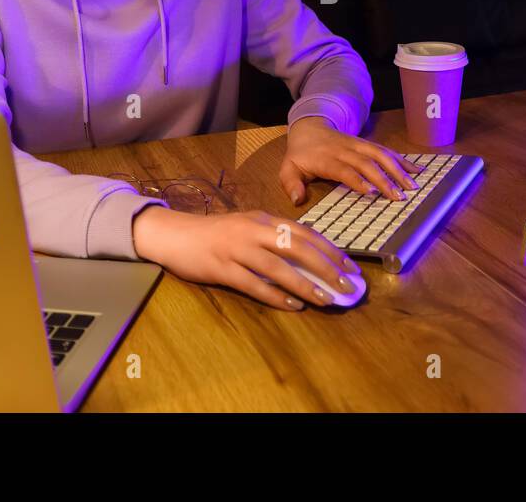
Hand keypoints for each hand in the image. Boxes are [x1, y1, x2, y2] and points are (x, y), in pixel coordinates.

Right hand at [132, 205, 362, 310]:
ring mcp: (237, 249)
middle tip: (346, 285)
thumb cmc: (216, 233)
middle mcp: (253, 231)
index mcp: (263, 220)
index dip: (330, 250)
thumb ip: (275, 236)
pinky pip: (254, 284)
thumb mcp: (248, 226)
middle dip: (326, 267)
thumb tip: (309, 255)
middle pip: (297, 248)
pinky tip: (293, 306)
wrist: (175, 234)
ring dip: (305, 285)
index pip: (305, 232)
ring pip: (278, 268)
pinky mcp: (222, 268)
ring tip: (326, 299)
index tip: (350, 266)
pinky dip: (275, 296)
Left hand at [278, 116, 422, 205]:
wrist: (309, 128)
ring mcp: (358, 145)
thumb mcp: (287, 168)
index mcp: (326, 158)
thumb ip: (290, 184)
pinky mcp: (367, 144)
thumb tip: (297, 200)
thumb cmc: (300, 155)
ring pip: (380, 154)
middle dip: (385, 179)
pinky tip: (417, 169)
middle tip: (399, 196)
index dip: (357, 179)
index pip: (344, 169)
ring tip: (413, 185)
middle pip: (367, 162)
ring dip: (398, 169)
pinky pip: (386, 151)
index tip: (371, 192)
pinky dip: (403, 160)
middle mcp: (345, 150)